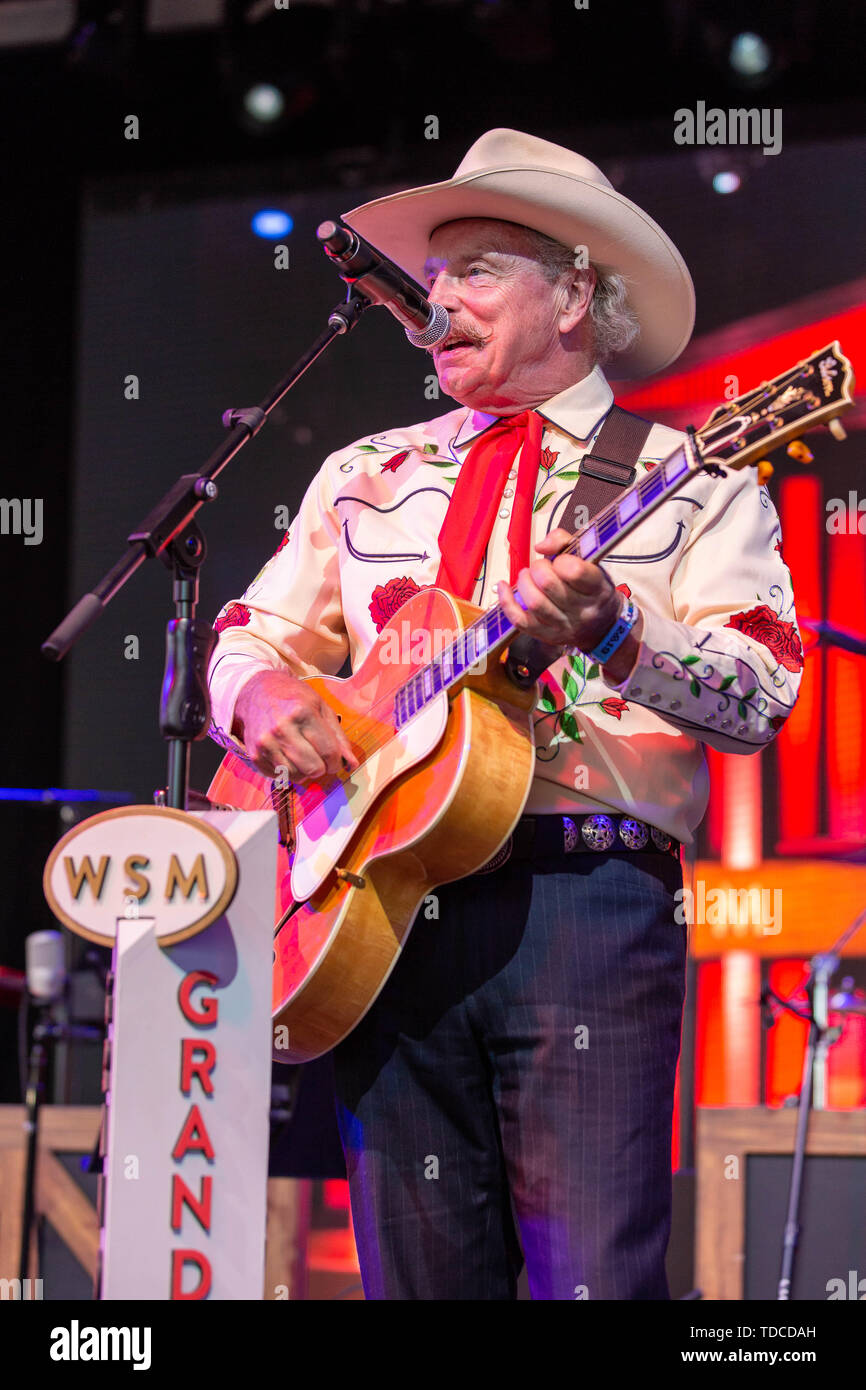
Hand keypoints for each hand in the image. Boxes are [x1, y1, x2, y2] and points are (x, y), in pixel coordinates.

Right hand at [232, 670, 358, 783]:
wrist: (255, 690)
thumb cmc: (293, 697)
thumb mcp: (321, 707)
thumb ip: (338, 736)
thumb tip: (351, 764)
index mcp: (303, 712)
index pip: (329, 752)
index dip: (336, 761)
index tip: (334, 760)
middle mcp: (282, 728)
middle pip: (313, 768)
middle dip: (322, 768)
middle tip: (319, 759)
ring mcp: (266, 743)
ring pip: (296, 776)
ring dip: (304, 772)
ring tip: (303, 757)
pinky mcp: (254, 754)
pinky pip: (278, 777)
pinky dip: (287, 771)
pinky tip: (287, 756)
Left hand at [496, 528, 642, 683]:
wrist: (602, 627)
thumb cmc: (592, 590)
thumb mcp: (590, 561)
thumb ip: (565, 542)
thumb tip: (541, 546)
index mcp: (597, 588)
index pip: (574, 571)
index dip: (560, 560)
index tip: (559, 560)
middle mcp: (582, 610)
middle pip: (548, 584)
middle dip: (538, 569)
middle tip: (541, 568)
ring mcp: (564, 626)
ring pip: (534, 603)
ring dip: (524, 583)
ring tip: (528, 577)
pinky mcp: (547, 636)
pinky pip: (520, 621)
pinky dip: (507, 602)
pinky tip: (503, 587)